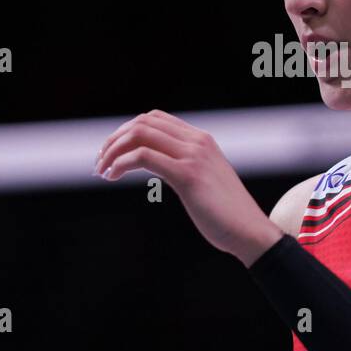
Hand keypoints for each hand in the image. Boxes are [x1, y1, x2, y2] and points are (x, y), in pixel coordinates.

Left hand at [95, 109, 285, 266]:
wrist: (250, 231)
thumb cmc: (226, 214)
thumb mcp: (205, 180)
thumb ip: (186, 167)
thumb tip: (162, 167)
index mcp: (201, 140)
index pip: (155, 118)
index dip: (127, 131)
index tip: (113, 152)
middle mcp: (197, 141)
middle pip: (143, 122)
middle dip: (115, 139)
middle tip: (100, 162)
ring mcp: (193, 156)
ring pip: (140, 135)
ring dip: (113, 150)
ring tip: (102, 170)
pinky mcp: (187, 175)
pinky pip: (144, 157)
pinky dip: (121, 163)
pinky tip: (112, 176)